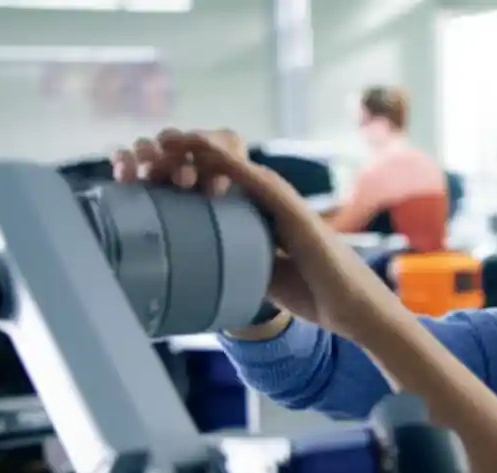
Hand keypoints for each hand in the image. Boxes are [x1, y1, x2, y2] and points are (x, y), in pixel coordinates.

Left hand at [110, 129, 402, 340]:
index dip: (184, 171)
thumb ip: (237, 262)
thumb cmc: (314, 294)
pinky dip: (222, 161)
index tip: (151, 171)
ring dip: (194, 149)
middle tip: (146, 153)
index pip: (218, 182)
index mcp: (261, 213)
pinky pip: (252, 178)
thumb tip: (201, 270)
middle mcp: (270, 198)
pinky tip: (197, 148)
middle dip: (182, 155)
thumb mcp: (260, 275)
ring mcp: (280, 199)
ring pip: (231, 163)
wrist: (351, 307)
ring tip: (161, 142)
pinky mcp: (289, 208)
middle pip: (219, 165)